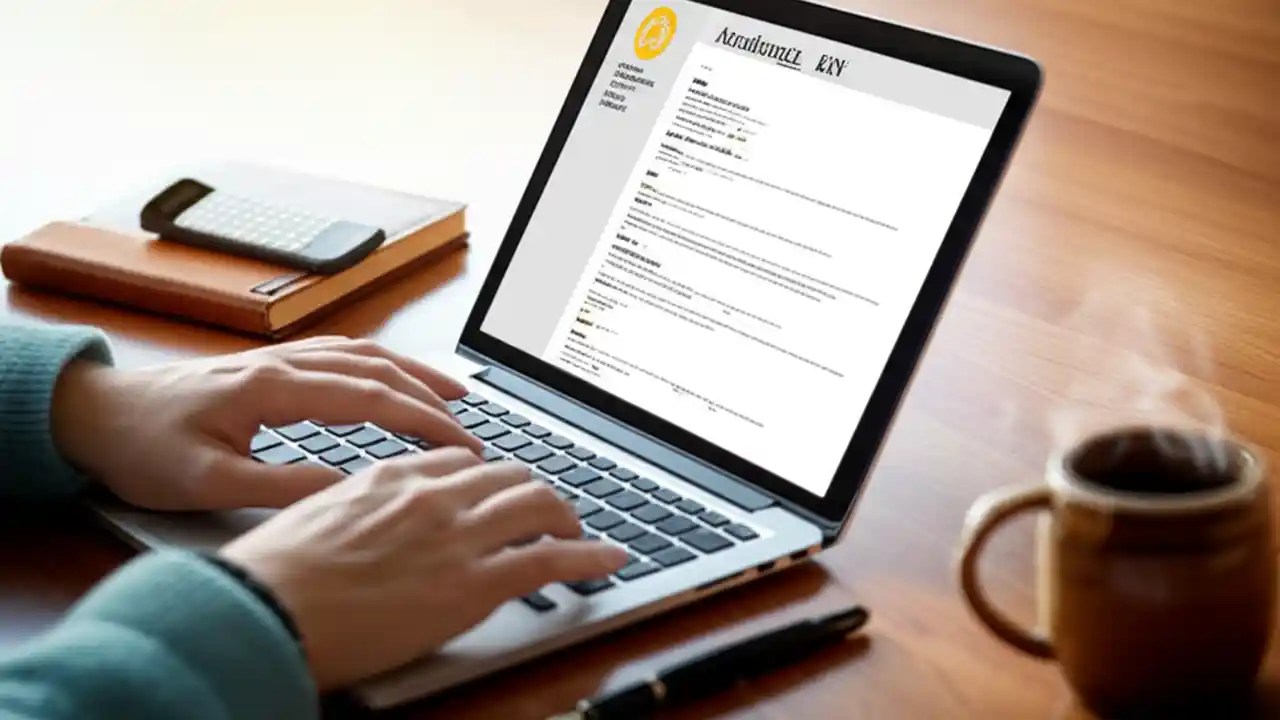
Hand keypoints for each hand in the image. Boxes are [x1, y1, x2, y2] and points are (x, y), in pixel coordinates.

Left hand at [51, 336, 482, 510]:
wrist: (94, 412)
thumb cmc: (143, 447)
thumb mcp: (209, 482)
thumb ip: (284, 485)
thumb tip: (351, 488)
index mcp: (274, 387)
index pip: (371, 398)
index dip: (424, 420)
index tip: (462, 445)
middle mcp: (283, 362)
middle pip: (379, 368)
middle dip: (433, 397)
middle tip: (473, 431)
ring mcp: (278, 358)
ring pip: (364, 354)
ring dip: (414, 372)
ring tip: (455, 395)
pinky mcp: (270, 364)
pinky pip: (342, 353)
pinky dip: (382, 365)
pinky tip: (394, 378)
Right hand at [220, 450, 628, 688]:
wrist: (263, 611)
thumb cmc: (273, 577)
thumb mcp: (314, 519)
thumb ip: (359, 509)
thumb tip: (373, 519)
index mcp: (391, 478)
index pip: (459, 460)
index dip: (486, 476)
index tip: (495, 487)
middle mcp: (432, 495)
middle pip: (507, 475)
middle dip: (533, 490)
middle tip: (546, 508)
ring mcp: (457, 536)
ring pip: (537, 505)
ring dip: (566, 516)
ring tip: (579, 529)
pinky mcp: (474, 583)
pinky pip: (551, 560)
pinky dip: (589, 557)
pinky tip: (607, 559)